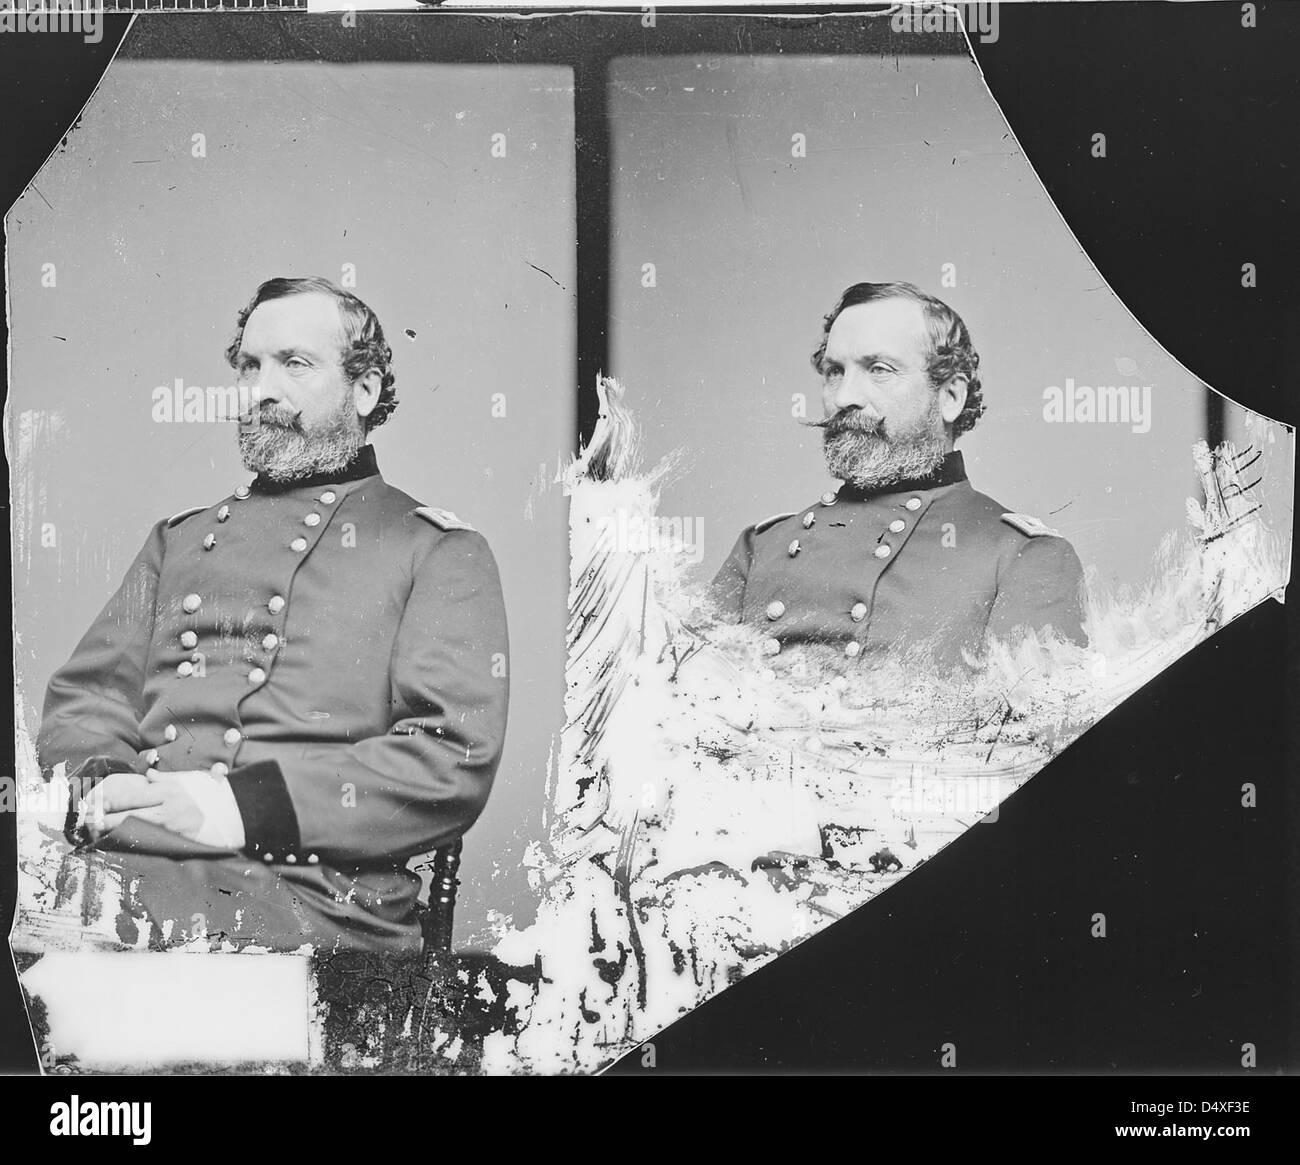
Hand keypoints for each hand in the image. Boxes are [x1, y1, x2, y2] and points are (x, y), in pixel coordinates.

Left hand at [85, 769, 205, 839]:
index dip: (111, 801)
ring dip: (116, 830)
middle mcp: (168, 808)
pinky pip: (151, 840)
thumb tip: (148, 776)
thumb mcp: (189, 778)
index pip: (132, 795)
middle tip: (89, 820)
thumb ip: (166, 778)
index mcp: (168, 790)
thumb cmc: (213, 792)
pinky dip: (135, 840)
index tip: (96, 803)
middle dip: (106, 818)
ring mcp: (173, 826)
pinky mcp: (178, 840)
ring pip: (136, 829)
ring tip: (99, 831)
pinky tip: (124, 840)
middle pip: (129, 814)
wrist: (237, 811)